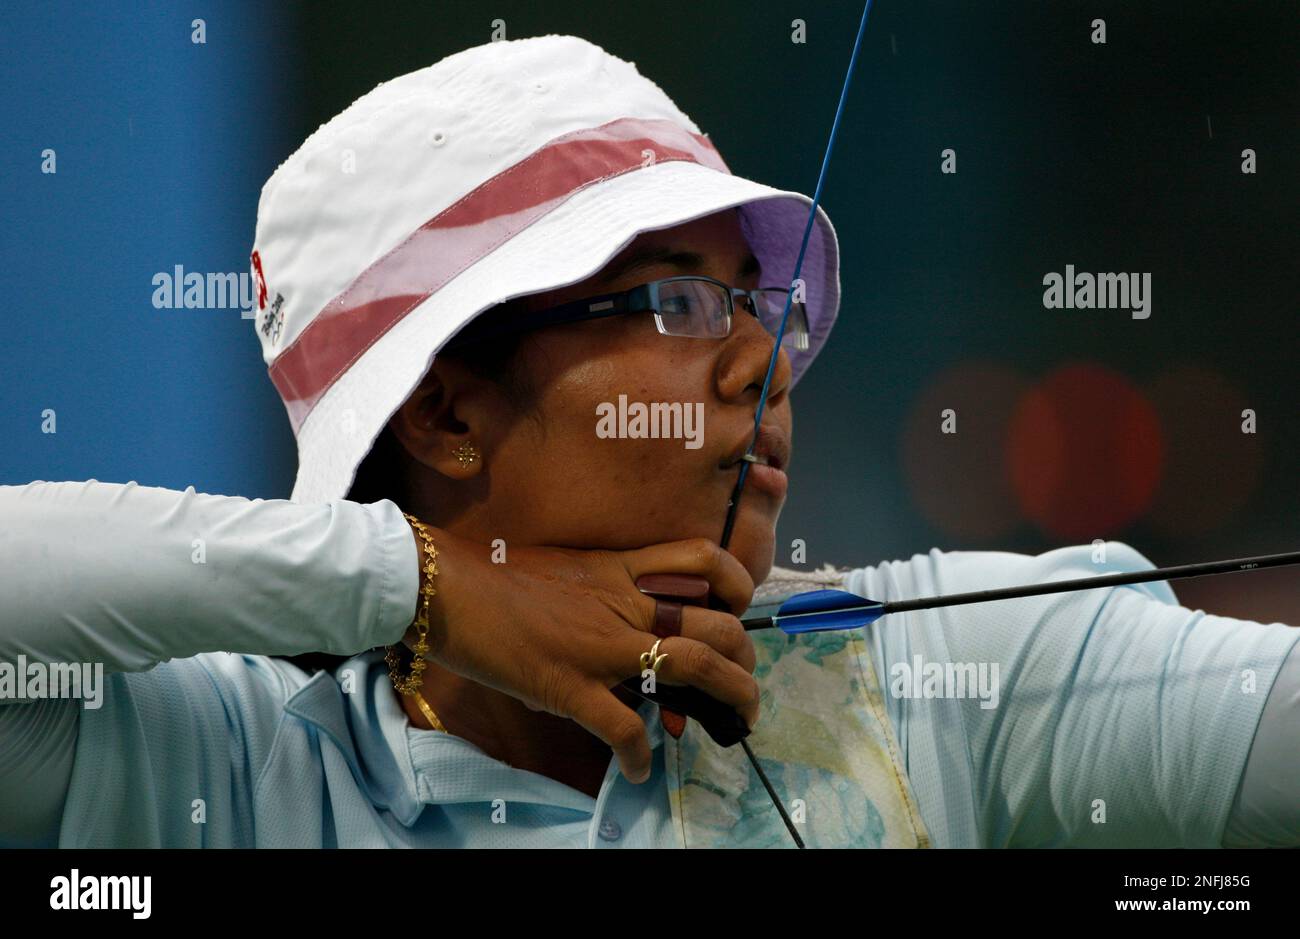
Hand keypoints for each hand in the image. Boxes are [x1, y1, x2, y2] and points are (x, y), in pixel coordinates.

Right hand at [402, 528, 758, 783]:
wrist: (447, 586)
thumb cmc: (496, 575)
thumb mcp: (567, 569)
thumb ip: (603, 592)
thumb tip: (622, 622)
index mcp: (621, 570)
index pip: (702, 561)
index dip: (735, 584)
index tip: (736, 609)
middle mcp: (624, 603)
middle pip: (716, 622)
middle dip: (746, 658)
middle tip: (746, 682)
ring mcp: (603, 645)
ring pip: (694, 664)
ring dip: (731, 696)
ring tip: (737, 721)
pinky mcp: (572, 686)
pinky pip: (624, 727)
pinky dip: (641, 753)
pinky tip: (642, 769)